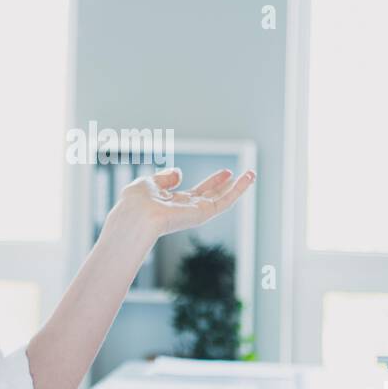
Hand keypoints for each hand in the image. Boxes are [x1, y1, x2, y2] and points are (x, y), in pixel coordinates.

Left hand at [112, 166, 255, 240]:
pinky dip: (239, 189)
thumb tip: (179, 172)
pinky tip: (248, 178)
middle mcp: (186, 210)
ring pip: (223, 199)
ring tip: (252, 174)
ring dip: (239, 187)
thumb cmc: (135, 202)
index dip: (211, 182)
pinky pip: (225, 201)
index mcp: (173, 203)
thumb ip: (164, 178)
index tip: (224, 173)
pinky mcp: (203, 213)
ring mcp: (195, 212)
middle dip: (225, 185)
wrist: (136, 216)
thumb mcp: (149, 183)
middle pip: (212, 196)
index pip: (197, 192)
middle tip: (239, 174)